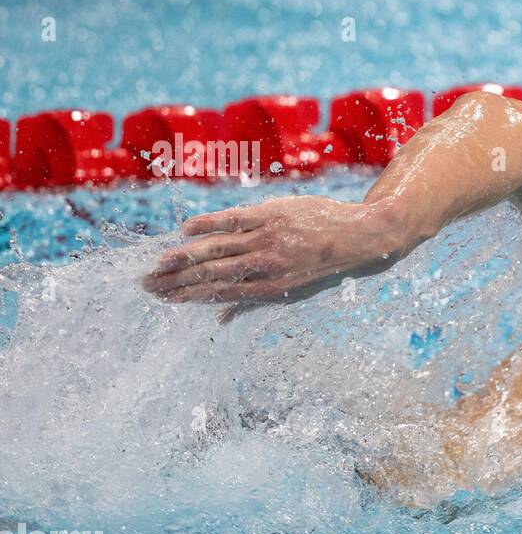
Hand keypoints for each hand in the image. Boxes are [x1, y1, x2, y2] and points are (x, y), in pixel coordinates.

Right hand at [142, 196, 405, 303]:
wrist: (363, 237)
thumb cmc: (326, 267)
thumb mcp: (295, 292)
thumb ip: (254, 302)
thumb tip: (220, 319)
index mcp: (273, 289)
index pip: (221, 294)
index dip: (189, 297)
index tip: (164, 299)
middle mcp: (268, 266)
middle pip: (213, 274)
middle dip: (177, 282)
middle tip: (147, 286)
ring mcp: (269, 239)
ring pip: (218, 249)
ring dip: (184, 258)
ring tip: (158, 265)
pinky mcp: (273, 214)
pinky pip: (234, 219)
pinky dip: (209, 225)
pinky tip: (186, 230)